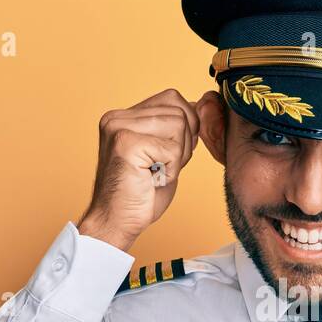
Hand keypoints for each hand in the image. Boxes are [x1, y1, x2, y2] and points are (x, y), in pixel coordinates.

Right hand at [77, 88, 202, 251]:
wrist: (116, 223)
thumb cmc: (141, 194)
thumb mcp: (165, 153)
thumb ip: (177, 129)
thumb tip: (204, 105)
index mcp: (124, 116)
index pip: (173, 98)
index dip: (185, 127)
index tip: (168, 155)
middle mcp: (117, 116)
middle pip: (180, 111)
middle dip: (183, 144)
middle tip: (160, 168)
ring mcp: (119, 127)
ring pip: (179, 125)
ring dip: (177, 157)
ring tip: (154, 172)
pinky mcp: (126, 143)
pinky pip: (173, 149)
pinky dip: (170, 170)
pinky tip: (151, 180)